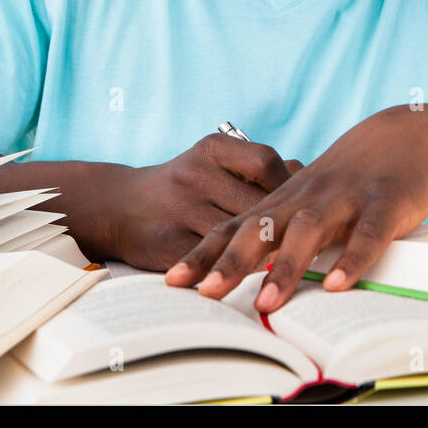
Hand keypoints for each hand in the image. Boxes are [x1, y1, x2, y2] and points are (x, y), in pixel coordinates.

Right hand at [105, 133, 302, 270]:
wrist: (120, 206)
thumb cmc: (184, 186)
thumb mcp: (212, 163)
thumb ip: (253, 170)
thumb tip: (304, 174)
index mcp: (211, 149)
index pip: (264, 162)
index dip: (289, 185)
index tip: (303, 203)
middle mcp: (194, 174)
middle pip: (254, 203)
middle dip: (282, 225)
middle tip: (308, 241)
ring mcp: (179, 208)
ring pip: (235, 236)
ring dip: (263, 253)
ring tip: (288, 264)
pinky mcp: (168, 242)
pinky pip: (211, 261)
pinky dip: (234, 269)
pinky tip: (253, 278)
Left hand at [164, 106, 427, 312]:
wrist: (408, 133)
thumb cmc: (351, 177)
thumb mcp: (309, 201)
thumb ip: (281, 234)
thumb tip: (246, 278)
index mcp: (284, 201)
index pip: (235, 227)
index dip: (204, 253)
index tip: (173, 282)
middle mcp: (307, 197)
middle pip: (262, 228)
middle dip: (231, 262)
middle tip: (205, 295)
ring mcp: (346, 198)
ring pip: (310, 231)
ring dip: (287, 266)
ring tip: (266, 303)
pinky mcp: (386, 202)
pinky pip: (367, 233)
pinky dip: (352, 258)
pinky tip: (337, 285)